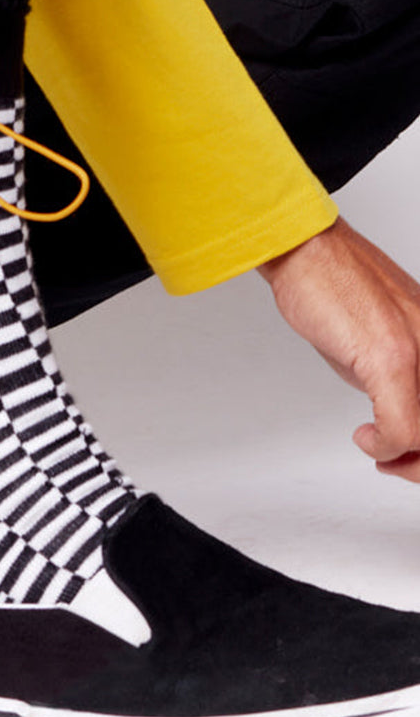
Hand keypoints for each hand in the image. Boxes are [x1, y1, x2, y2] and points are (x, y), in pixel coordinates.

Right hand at [258, 217, 419, 481]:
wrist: (306, 252)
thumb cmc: (335, 285)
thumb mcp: (381, 340)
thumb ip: (398, 381)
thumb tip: (399, 425)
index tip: (410, 454)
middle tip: (399, 464)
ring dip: (406, 458)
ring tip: (381, 451)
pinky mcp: (393, 356)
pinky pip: (403, 427)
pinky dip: (384, 445)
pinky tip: (366, 436)